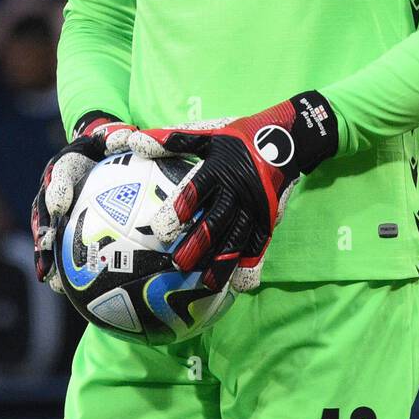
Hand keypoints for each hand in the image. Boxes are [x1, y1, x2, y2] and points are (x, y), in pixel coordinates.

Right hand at [31, 113, 134, 291]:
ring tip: (48, 278)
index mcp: (65, 163)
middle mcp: (52, 185)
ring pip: (44, 231)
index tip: (60, 206)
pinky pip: (55, 244)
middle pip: (43, 209)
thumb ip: (118, 137)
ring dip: (44, 254)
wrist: (92, 151)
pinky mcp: (56, 222)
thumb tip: (129, 138)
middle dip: (44, 229)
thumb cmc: (106, 146)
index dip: (58, 189)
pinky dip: (57, 265)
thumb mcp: (112, 137)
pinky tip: (62, 288)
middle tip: (48, 245)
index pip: (59, 175)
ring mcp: (50, 205)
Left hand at [112, 93, 337, 292]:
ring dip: (223, 262)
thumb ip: (171, 141)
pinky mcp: (268, 219)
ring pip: (238, 238)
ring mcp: (255, 207)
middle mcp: (238, 189)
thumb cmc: (236, 138)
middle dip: (199, 243)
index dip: (181, 209)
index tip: (163, 230)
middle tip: (179, 264)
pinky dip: (252, 264)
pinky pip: (260, 244)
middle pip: (216, 220)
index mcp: (218, 168)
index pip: (196, 190)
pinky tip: (242, 285)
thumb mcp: (205, 133)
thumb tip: (132, 142)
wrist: (285, 140)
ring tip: (208, 285)